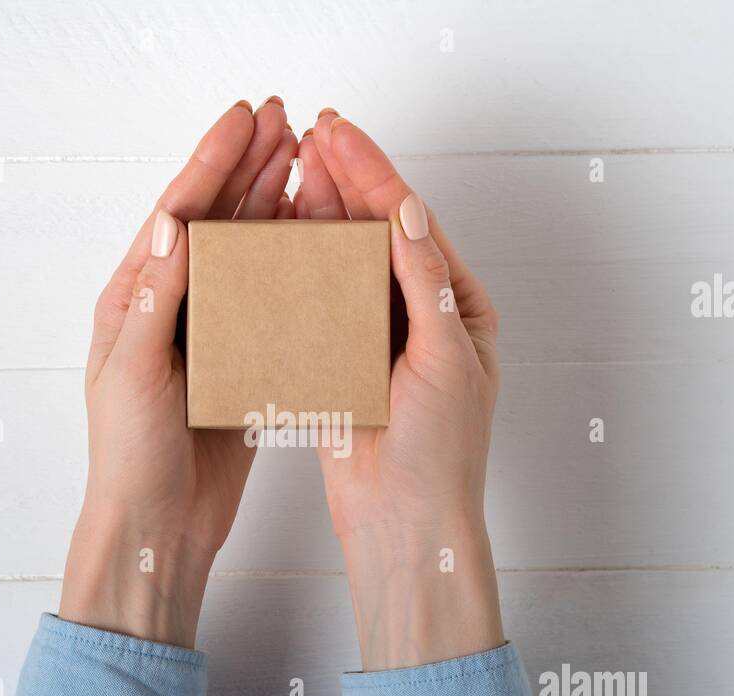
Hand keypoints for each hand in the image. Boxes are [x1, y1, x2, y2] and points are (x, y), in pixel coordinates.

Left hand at [60, 98, 297, 647]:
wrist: (156, 526)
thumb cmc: (128, 459)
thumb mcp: (130, 375)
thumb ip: (154, 301)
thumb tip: (173, 224)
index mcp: (133, 301)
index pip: (177, 214)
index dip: (211, 162)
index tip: (245, 119)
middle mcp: (169, 307)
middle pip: (214, 220)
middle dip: (248, 166)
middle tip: (286, 121)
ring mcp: (207, 332)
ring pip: (246, 253)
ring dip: (274, 205)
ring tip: (306, 162)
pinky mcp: (239, 361)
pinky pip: (270, 301)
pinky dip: (293, 265)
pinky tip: (317, 239)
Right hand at [297, 111, 503, 670]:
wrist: (406, 523)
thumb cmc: (442, 453)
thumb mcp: (447, 358)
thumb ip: (424, 283)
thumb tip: (407, 212)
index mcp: (456, 306)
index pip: (411, 224)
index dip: (374, 173)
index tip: (338, 134)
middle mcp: (418, 314)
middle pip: (374, 231)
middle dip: (343, 181)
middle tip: (307, 135)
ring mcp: (376, 337)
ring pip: (342, 261)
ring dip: (317, 216)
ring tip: (289, 170)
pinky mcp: (341, 363)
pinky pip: (318, 305)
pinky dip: (298, 270)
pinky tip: (277, 238)